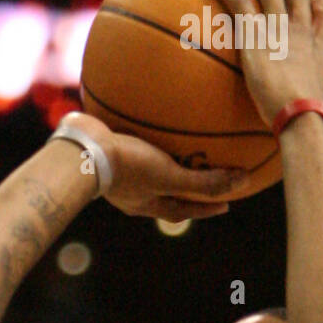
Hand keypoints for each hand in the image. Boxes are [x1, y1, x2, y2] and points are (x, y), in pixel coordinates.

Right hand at [65, 111, 249, 215]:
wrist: (80, 149)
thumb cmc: (125, 167)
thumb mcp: (169, 177)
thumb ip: (204, 182)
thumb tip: (243, 182)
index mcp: (145, 204)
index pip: (183, 211)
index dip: (206, 208)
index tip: (226, 204)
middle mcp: (131, 192)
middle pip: (166, 192)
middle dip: (186, 187)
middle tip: (206, 178)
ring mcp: (116, 172)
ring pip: (149, 166)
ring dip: (166, 158)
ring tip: (179, 146)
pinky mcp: (106, 147)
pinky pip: (135, 139)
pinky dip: (148, 131)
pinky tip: (152, 112)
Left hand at [203, 0, 322, 128]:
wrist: (304, 118)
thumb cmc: (309, 130)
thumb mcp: (312, 124)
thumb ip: (304, 125)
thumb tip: (299, 150)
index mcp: (319, 51)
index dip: (319, 2)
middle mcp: (303, 32)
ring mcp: (281, 29)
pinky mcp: (257, 35)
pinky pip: (237, 2)